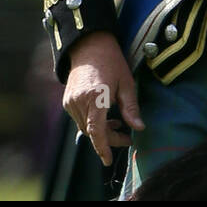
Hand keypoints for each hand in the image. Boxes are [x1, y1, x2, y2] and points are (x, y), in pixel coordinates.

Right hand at [64, 31, 143, 166]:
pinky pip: (80, 119)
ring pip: (85, 127)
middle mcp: (79, 102)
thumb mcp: (127, 83)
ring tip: (118, 126)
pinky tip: (106, 118)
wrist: (89, 46)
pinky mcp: (67, 101)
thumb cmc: (112, 62)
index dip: (103, 148)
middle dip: (109, 140)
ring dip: (101, 131)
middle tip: (127, 139)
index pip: (96, 131)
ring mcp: (70, 102)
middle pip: (92, 132)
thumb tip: (139, 128)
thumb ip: (131, 107)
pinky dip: (92, 123)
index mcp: (95, 97)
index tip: (109, 160)